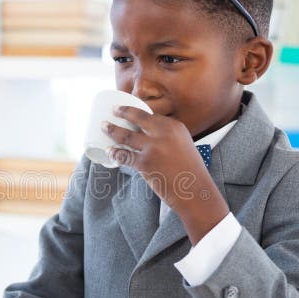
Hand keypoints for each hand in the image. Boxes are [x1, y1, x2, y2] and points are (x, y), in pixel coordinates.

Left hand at [103, 106, 228, 242]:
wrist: (194, 190)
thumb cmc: (189, 170)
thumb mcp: (183, 145)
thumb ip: (167, 137)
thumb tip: (147, 135)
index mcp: (174, 126)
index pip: (150, 114)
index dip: (135, 109)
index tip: (126, 108)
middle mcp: (164, 133)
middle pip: (137, 117)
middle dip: (122, 111)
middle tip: (113, 110)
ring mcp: (153, 147)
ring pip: (126, 135)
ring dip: (112, 130)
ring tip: (104, 126)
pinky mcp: (145, 163)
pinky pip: (124, 155)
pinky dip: (115, 153)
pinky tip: (110, 151)